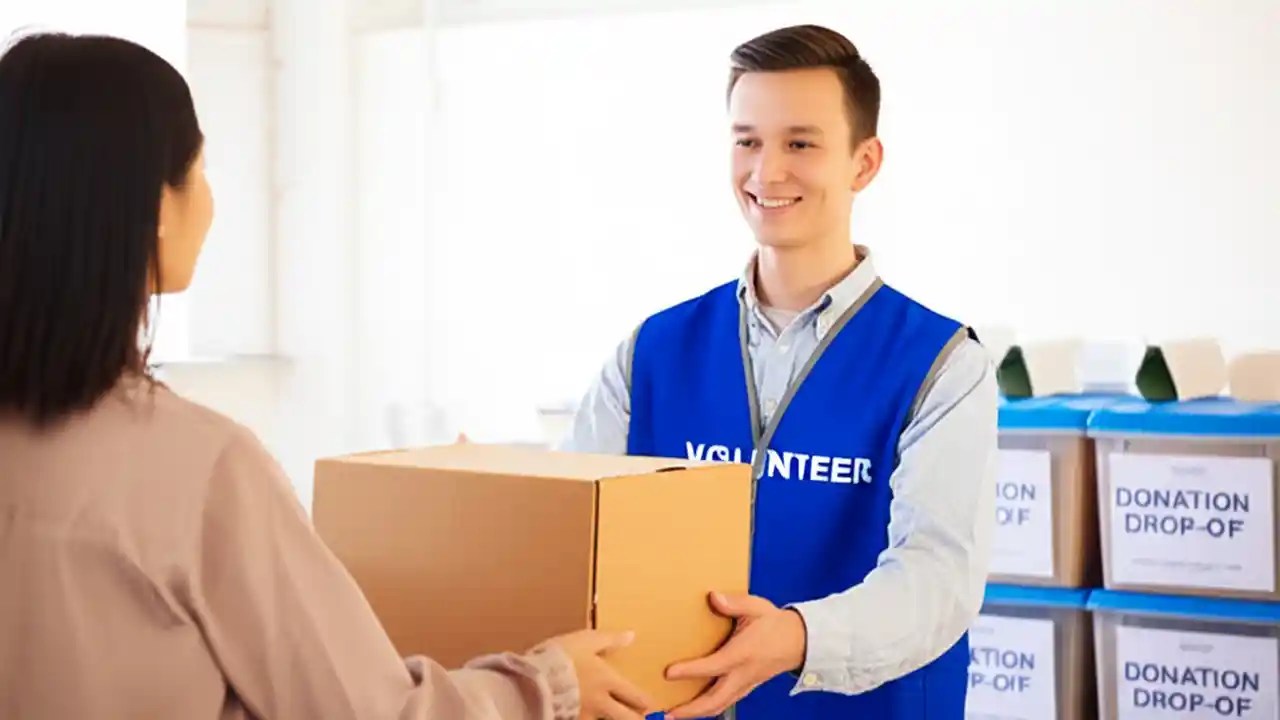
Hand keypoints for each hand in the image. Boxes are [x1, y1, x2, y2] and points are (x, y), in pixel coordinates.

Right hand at [549, 629, 654, 719]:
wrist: (534, 679)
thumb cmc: (561, 657)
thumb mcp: (586, 640)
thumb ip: (609, 640)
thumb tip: (631, 635)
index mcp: (608, 681)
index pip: (635, 696)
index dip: (647, 703)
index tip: (654, 708)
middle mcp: (601, 703)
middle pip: (627, 718)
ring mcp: (585, 716)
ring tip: (612, 718)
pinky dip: (586, 719)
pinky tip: (583, 717)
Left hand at [662, 592, 806, 718]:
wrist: (799, 641)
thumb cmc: (775, 624)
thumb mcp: (756, 607)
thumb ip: (734, 603)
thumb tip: (713, 597)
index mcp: (743, 653)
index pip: (713, 666)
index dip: (690, 671)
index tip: (669, 673)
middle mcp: (743, 673)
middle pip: (714, 700)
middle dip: (691, 709)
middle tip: (668, 712)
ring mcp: (746, 684)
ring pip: (719, 705)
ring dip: (697, 713)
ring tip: (675, 713)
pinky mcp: (747, 687)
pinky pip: (726, 702)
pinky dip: (709, 708)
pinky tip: (696, 707)